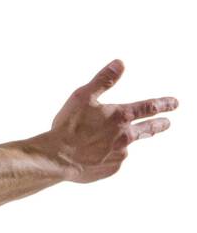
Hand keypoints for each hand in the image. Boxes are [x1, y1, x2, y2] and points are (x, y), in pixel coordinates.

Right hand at [42, 60, 176, 182]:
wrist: (57, 158)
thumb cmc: (68, 126)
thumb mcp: (83, 97)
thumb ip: (103, 80)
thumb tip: (120, 63)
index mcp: (120, 116)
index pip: (149, 107)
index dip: (164, 104)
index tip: (175, 103)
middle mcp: (125, 136)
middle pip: (149, 129)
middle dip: (159, 125)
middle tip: (167, 123)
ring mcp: (120, 154)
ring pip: (126, 146)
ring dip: (123, 142)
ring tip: (107, 142)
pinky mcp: (112, 168)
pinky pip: (112, 161)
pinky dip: (106, 156)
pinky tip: (92, 155)